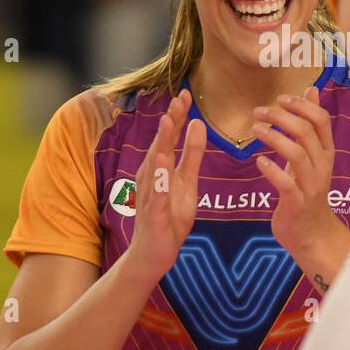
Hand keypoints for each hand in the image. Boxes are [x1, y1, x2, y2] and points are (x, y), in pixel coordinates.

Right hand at [124, 90, 205, 284]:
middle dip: (169, 122)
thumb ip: (191, 155)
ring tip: (168, 122)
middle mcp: (152, 178)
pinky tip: (164, 164)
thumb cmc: (169, 218)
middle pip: (160, 145)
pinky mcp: (154, 215)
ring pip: (155, 166)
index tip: (186, 94)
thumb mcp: (188, 183)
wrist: (152, 256)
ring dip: (161, 144)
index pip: (169, 137)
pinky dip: (160, 180)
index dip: (178, 116)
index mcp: (161, 168)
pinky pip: (158, 196)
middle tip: (178, 99)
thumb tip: (198, 123)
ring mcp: (151, 196)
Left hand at [253, 87, 349, 287]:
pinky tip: (258, 161)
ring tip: (255, 129)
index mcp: (326, 152)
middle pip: (306, 132)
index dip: (301, 105)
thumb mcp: (312, 155)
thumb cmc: (307, 189)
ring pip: (297, 154)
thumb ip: (310, 124)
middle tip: (259, 111)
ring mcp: (311, 185)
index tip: (281, 98)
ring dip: (274, 138)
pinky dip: (271, 170)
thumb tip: (311, 90)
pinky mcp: (297, 203)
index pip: (321, 120)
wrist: (312, 233)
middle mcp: (322, 166)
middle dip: (282, 117)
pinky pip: (285, 183)